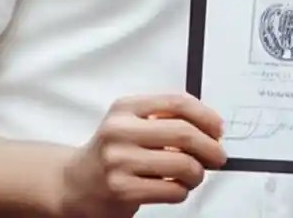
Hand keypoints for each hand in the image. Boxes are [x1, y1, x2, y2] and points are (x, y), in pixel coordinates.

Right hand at [57, 94, 226, 216]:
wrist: (74, 184)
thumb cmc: (111, 152)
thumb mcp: (129, 122)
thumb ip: (164, 118)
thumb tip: (210, 127)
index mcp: (125, 108)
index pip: (177, 102)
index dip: (206, 116)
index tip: (218, 129)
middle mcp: (120, 131)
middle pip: (184, 133)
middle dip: (211, 147)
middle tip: (218, 156)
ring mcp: (120, 162)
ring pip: (183, 165)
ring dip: (198, 173)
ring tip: (193, 175)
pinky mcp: (123, 190)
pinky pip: (173, 191)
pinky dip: (182, 191)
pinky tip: (174, 188)